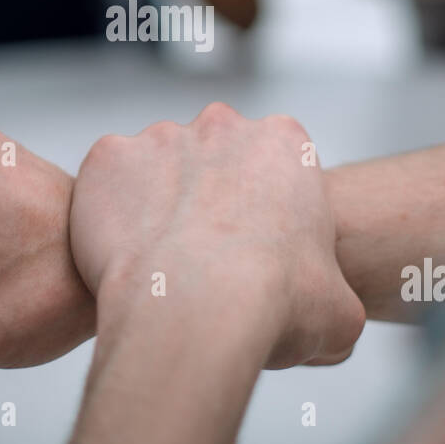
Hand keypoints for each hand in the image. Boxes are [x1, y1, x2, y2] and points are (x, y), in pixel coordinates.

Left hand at [70, 102, 364, 369]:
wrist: (196, 313)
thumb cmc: (273, 306)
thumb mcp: (339, 311)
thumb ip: (332, 296)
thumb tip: (326, 317)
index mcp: (285, 143)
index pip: (273, 165)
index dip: (262, 211)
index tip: (253, 251)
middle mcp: (223, 125)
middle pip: (213, 159)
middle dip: (208, 200)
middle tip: (203, 259)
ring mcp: (161, 136)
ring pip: (156, 170)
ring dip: (156, 205)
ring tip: (159, 264)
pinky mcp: (109, 156)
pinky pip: (106, 182)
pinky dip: (106, 213)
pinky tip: (121, 254)